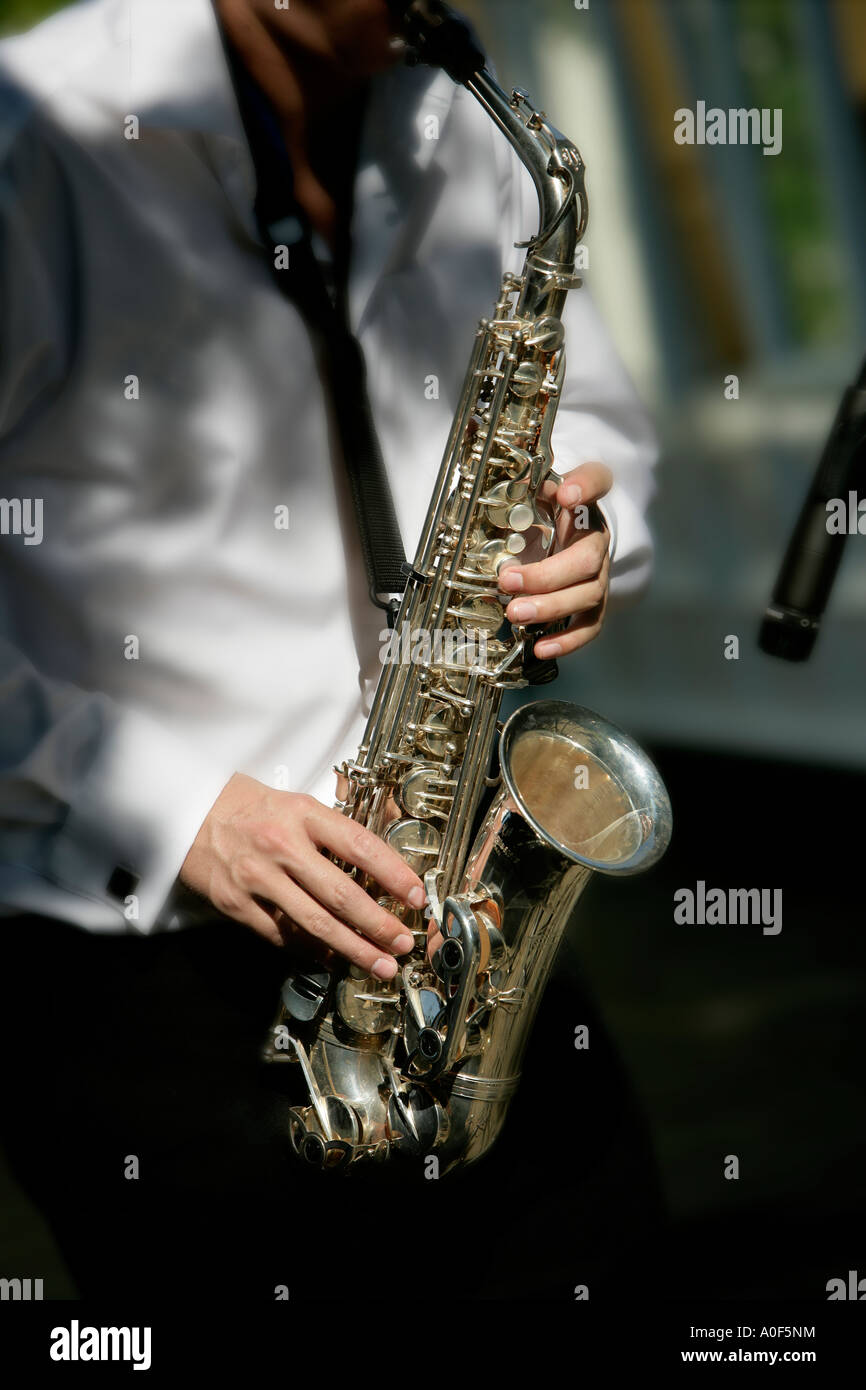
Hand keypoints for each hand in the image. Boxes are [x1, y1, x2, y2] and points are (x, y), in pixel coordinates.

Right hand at [179, 773, 425, 980]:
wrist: (185, 810)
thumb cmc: (247, 806)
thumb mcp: (295, 802)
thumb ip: (334, 829)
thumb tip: (381, 861)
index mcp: (302, 814)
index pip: (360, 846)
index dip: (394, 874)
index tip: (416, 895)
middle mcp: (281, 845)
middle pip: (341, 893)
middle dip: (378, 924)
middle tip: (402, 943)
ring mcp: (257, 877)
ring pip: (314, 922)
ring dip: (352, 948)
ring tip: (378, 963)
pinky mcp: (236, 902)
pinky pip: (281, 934)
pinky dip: (310, 951)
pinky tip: (333, 959)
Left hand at [498, 461, 611, 658]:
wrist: (561, 540)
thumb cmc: (543, 516)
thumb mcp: (531, 495)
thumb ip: (521, 489)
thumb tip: (503, 490)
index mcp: (584, 504)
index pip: (598, 480)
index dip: (586, 487)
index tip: (566, 492)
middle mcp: (597, 539)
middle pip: (587, 559)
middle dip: (546, 574)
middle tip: (507, 580)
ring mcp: (599, 575)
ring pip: (587, 596)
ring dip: (550, 607)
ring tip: (515, 613)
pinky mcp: (593, 605)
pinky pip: (589, 627)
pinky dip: (567, 641)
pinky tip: (541, 648)